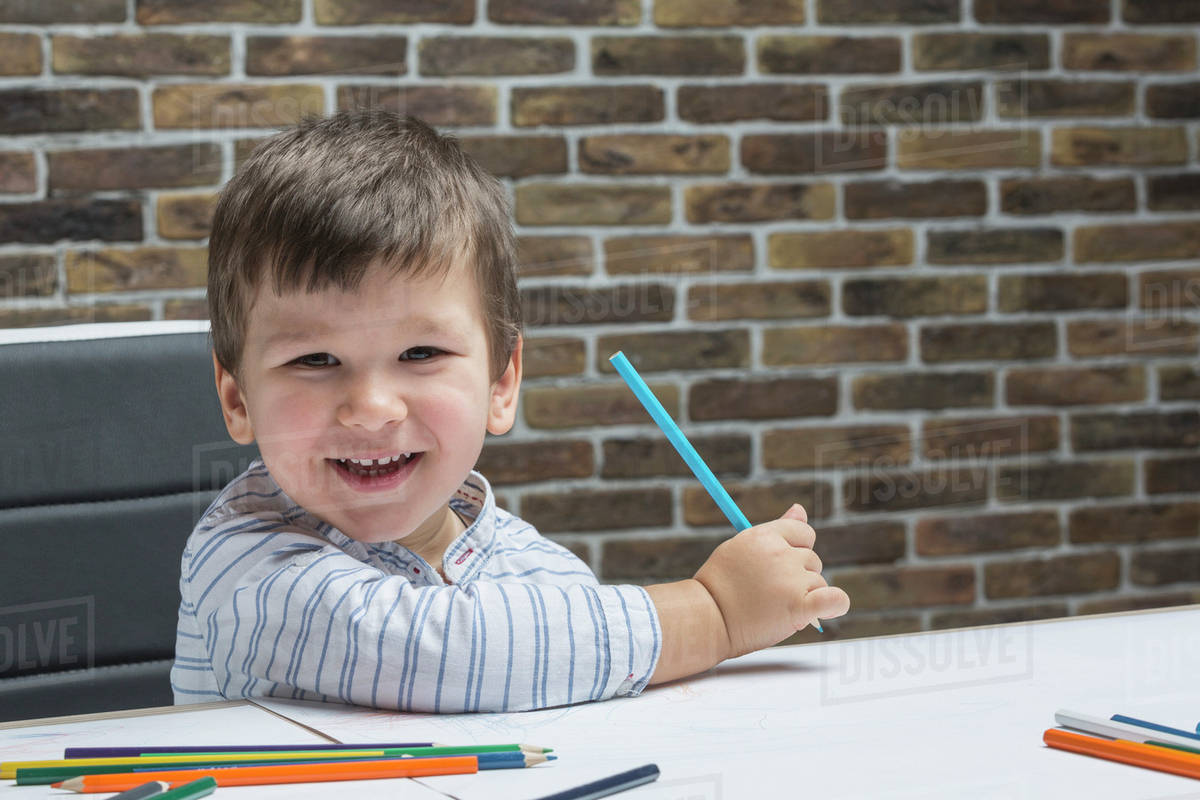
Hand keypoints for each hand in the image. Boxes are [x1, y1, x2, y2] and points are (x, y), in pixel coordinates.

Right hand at [693, 504, 849, 658]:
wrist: (707, 618)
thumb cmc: (720, 584)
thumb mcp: (742, 546)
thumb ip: (777, 530)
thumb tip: (801, 508)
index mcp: (765, 535)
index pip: (804, 533)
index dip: (797, 550)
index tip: (781, 566)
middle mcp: (781, 553)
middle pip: (812, 560)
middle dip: (799, 576)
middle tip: (771, 592)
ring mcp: (791, 580)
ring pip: (819, 582)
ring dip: (805, 595)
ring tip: (776, 607)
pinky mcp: (799, 606)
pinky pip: (834, 600)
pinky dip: (836, 604)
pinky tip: (828, 609)